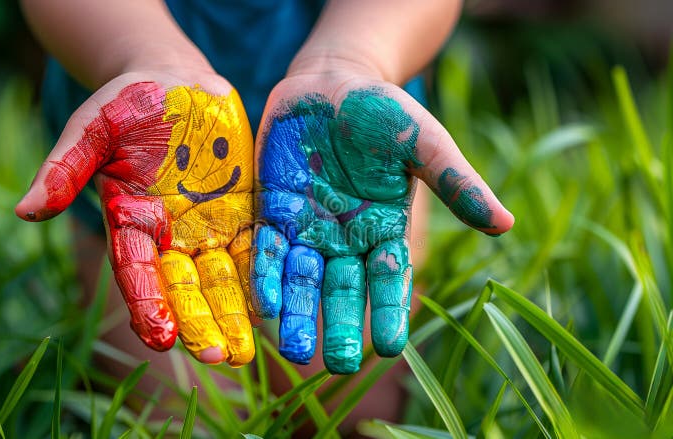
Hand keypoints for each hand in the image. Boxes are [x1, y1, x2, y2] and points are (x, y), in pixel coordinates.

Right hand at [16, 72, 255, 365]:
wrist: (178, 83)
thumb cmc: (128, 103)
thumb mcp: (93, 127)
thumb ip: (65, 167)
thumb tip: (25, 210)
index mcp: (132, 222)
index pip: (138, 272)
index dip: (149, 303)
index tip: (162, 337)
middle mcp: (172, 235)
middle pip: (187, 288)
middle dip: (202, 324)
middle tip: (220, 358)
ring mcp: (210, 227)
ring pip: (224, 281)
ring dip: (236, 316)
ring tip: (249, 353)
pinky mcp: (244, 213)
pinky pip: (258, 250)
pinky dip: (266, 279)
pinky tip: (279, 309)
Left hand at [252, 71, 513, 373]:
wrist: (330, 82)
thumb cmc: (382, 111)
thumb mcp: (423, 141)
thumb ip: (455, 181)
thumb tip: (505, 223)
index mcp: (385, 228)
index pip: (389, 279)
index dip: (390, 311)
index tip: (390, 346)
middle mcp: (345, 238)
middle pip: (342, 290)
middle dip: (340, 325)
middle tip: (338, 365)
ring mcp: (307, 227)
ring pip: (302, 279)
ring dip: (298, 313)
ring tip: (292, 350)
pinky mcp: (273, 211)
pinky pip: (266, 249)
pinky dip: (265, 275)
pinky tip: (262, 303)